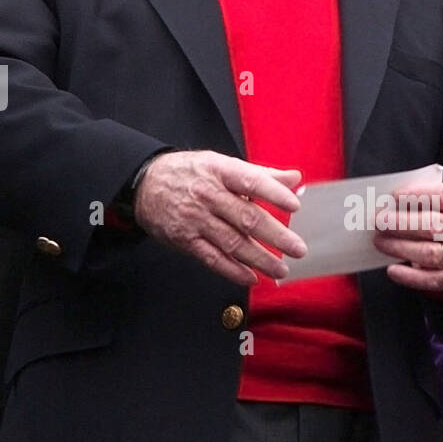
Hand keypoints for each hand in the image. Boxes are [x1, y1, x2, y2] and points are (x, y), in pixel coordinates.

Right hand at [133, 150, 306, 284]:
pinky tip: (251, 277)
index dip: (273, 193)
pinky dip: (233, 270)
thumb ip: (261, 174)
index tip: (294, 206)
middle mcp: (208, 195)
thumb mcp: (222, 164)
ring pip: (232, 242)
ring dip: (260, 259)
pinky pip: (212, 258)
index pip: (251, 181)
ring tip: (281, 269)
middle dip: (276, 235)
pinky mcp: (185, 240)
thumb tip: (295, 179)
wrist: (144, 184)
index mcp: (220, 171)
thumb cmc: (191, 173)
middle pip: (246, 217)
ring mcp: (195, 219)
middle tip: (298, 249)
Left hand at [371, 182, 442, 292]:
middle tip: (379, 221)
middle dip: (402, 223)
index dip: (418, 195)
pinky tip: (392, 270)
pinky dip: (409, 276)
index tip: (395, 195)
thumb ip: (420, 200)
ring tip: (380, 241)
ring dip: (400, 247)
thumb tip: (389, 204)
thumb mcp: (440, 203)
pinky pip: (429, 278)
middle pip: (433, 226)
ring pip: (429, 252)